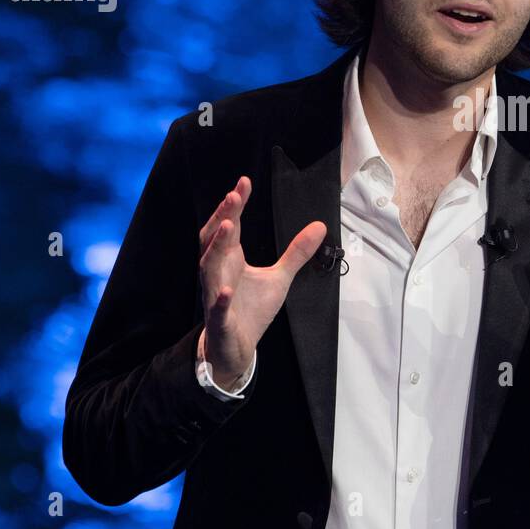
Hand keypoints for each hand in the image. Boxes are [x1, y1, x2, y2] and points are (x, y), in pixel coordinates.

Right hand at [198, 176, 325, 387]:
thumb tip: (320, 226)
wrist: (235, 346)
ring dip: (217, 247)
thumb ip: (297, 252)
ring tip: (228, 226)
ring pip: (209, 268)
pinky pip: (218, 308)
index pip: (231, 225)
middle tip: (233, 195)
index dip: (235, 204)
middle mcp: (218, 271)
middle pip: (214, 239)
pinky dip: (221, 298)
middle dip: (223, 216)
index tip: (244, 182)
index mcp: (230, 259)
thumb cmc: (251, 308)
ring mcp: (215, 294)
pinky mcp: (220, 319)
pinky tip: (227, 290)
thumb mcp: (280, 277)